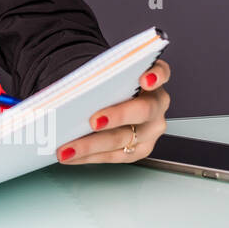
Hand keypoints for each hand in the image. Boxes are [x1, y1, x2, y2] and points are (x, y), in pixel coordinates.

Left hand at [56, 58, 171, 165]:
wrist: (105, 99)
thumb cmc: (105, 82)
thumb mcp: (103, 73)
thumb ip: (98, 75)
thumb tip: (72, 85)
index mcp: (151, 78)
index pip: (161, 72)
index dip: (155, 76)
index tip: (144, 80)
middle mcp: (156, 104)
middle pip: (143, 110)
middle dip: (117, 116)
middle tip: (93, 121)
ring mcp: (150, 130)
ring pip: (123, 138)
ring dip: (91, 145)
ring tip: (67, 147)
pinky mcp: (140, 149)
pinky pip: (115, 155)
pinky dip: (89, 156)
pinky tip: (70, 154)